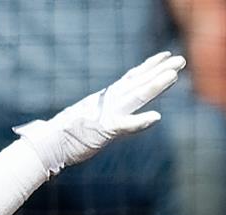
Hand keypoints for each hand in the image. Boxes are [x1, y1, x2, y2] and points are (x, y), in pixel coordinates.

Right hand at [16, 51, 184, 173]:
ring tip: (173, 76)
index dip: (147, 68)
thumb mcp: (84, 122)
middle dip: (159, 71)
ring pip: (135, 97)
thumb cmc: (61, 137)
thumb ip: (98, 116)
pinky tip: (155, 117)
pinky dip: (140, 122)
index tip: (164, 57)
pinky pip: (124, 126)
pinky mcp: (102, 131)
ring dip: (154, 86)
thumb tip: (101, 116)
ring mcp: (105, 115)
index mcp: (103, 100)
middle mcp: (107, 103)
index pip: (130, 80)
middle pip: (138, 83)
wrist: (45, 145)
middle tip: (180, 60)